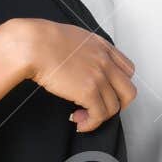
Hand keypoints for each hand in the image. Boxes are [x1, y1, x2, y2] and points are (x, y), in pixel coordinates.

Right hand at [14, 19, 137, 131]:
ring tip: (81, 116)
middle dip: (118, 104)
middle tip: (101, 109)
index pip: (128, 70)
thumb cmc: (43, 40)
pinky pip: (98, 116)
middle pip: (128, 91)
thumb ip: (86, 51)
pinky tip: (78, 122)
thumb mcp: (74, 38)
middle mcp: (106, 62)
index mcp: (103, 47)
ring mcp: (99, 77)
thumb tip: (82, 66)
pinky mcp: (88, 92)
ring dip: (98, 117)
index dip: (119, 85)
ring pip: (114, 108)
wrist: (33, 45)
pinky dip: (90, 124)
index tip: (108, 92)